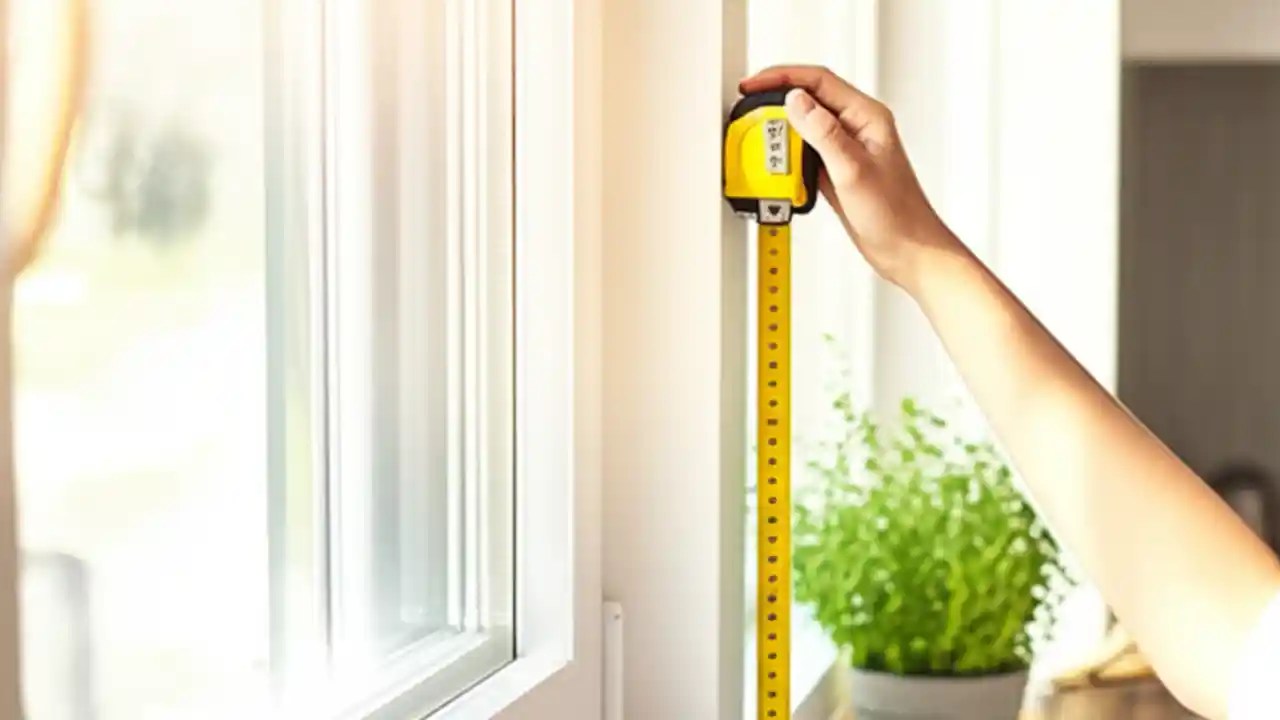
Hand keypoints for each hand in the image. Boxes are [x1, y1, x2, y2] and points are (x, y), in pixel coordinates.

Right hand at [740, 66, 958, 288]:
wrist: (907, 250)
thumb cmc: (896, 214)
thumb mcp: (853, 171)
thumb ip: (824, 133)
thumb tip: (797, 102)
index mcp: (867, 117)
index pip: (819, 81)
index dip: (783, 77)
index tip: (755, 85)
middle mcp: (856, 128)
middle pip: (810, 98)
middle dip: (777, 99)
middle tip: (749, 108)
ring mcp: (845, 149)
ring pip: (805, 125)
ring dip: (780, 128)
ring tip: (757, 135)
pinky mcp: (837, 170)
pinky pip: (806, 151)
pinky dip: (787, 153)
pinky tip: (777, 162)